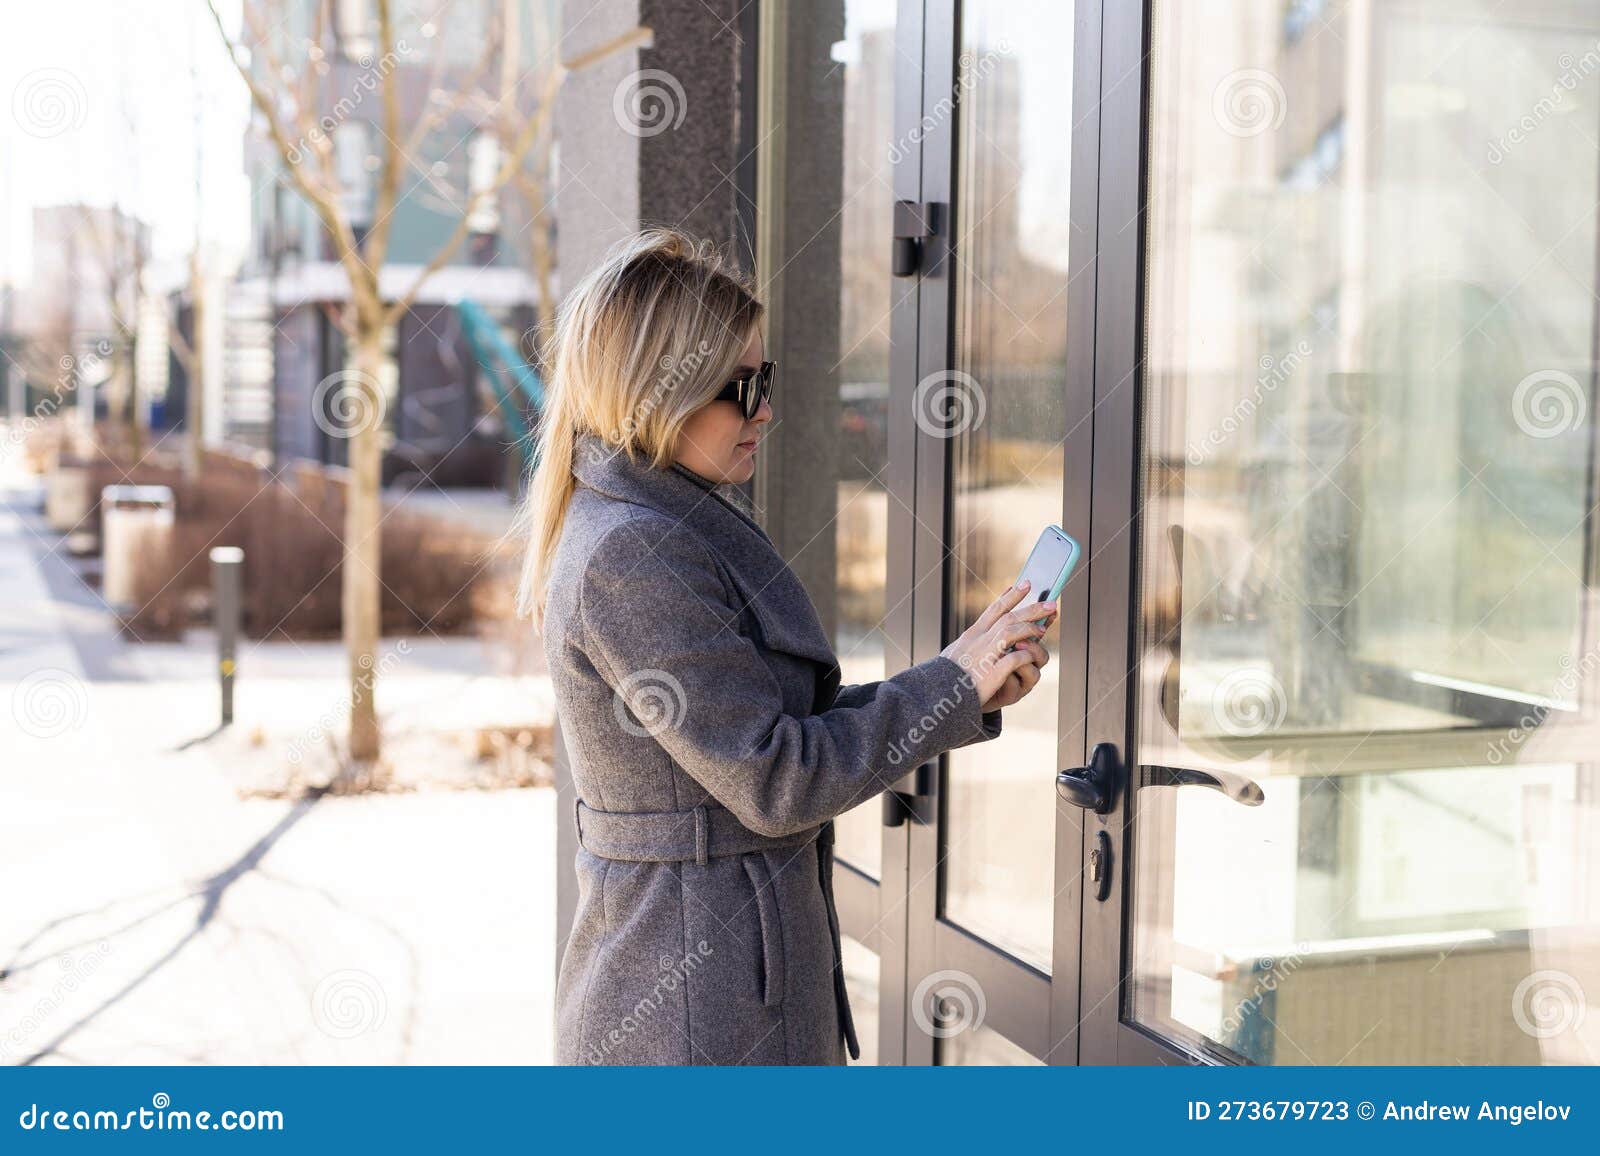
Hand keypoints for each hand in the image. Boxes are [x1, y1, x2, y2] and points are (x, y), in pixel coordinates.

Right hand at [939, 580, 1056, 707]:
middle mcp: (978, 640)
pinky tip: (1034, 654)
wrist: (935, 697)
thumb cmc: (945, 679)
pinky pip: (1015, 658)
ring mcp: (985, 655)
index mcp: (971, 635)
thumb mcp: (955, 654)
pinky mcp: (991, 672)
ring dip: (1031, 627)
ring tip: (1045, 627)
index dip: (1012, 596)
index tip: (1025, 584)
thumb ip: (971, 646)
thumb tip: (984, 639)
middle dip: (1032, 608)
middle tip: (1050, 602)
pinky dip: (1026, 654)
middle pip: (1009, 616)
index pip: (995, 609)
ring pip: (1013, 630)